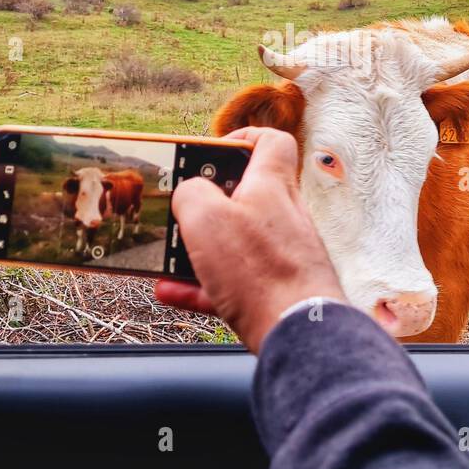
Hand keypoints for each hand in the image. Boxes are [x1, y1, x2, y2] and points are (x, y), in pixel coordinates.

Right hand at [155, 127, 345, 352]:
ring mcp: (284, 253)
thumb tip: (189, 194)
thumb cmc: (259, 269)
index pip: (271, 142)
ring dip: (201, 249)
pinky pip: (235, 280)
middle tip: (184, 211)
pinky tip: (173, 292)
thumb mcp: (205, 217)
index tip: (213, 151)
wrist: (298, 329)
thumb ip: (191, 193)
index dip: (242, 139)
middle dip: (209, 202)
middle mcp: (284, 215)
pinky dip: (204, 285)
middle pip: (246, 195)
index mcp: (272, 185)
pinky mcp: (277, 288)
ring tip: (170, 258)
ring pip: (237, 242)